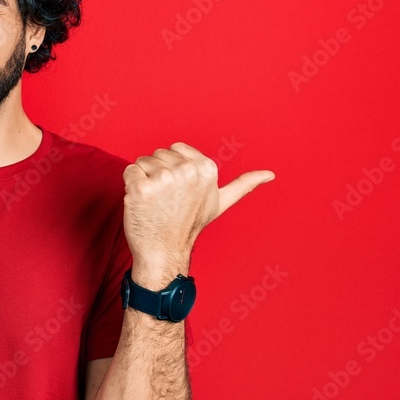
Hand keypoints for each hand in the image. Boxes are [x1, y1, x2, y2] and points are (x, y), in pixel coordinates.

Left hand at [122, 142, 273, 284]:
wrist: (165, 251)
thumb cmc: (189, 225)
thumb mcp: (220, 202)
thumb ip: (243, 185)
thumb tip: (270, 174)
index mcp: (207, 168)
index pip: (175, 149)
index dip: (172, 168)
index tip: (178, 191)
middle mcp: (187, 171)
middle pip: (158, 154)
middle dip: (157, 174)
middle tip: (166, 200)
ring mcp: (164, 180)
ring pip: (142, 162)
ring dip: (143, 179)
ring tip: (156, 202)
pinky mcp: (141, 188)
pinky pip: (128, 171)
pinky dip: (130, 185)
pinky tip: (141, 203)